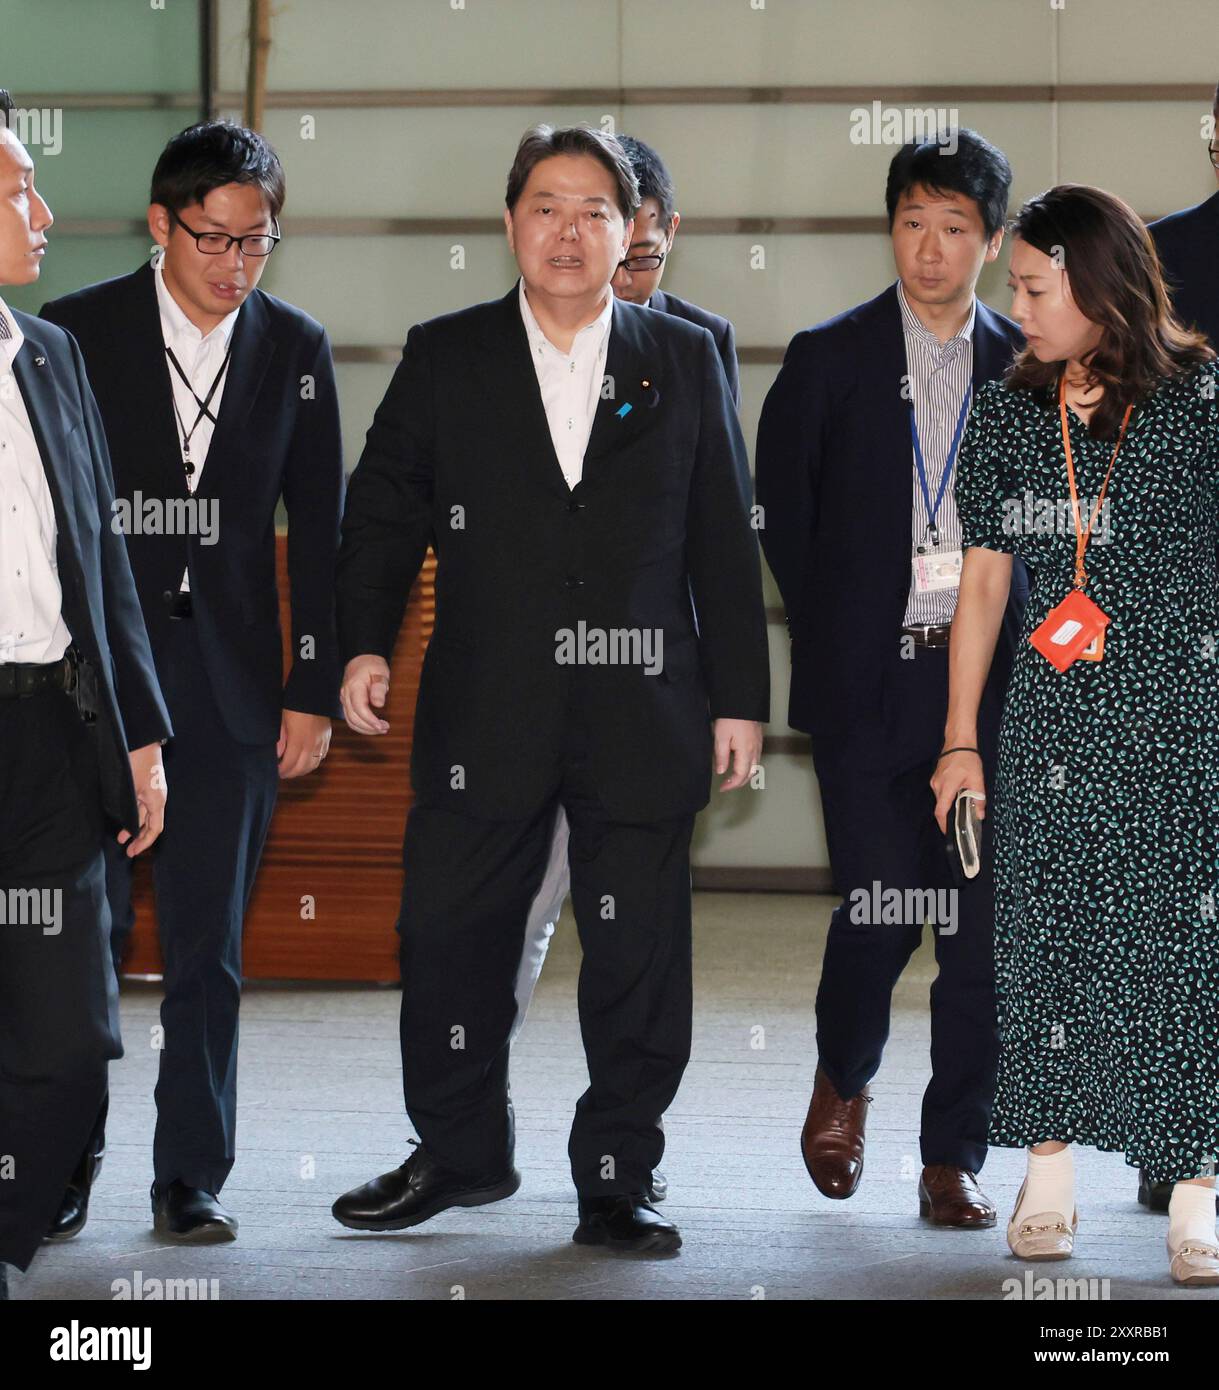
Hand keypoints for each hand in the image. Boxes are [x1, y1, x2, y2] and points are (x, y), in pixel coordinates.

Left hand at [116, 742, 166, 856]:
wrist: (140, 741)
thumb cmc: (137, 763)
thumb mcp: (133, 789)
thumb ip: (132, 809)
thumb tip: (130, 828)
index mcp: (157, 801)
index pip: (155, 829)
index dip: (145, 842)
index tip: (133, 851)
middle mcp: (156, 799)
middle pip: (150, 824)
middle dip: (139, 838)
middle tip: (127, 850)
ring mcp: (150, 793)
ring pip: (144, 816)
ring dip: (134, 828)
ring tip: (121, 837)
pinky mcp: (143, 787)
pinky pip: (140, 806)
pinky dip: (133, 816)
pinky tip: (123, 819)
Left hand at [278, 709, 331, 778]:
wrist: (312, 695)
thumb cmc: (293, 706)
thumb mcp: (281, 720)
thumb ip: (280, 739)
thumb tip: (277, 755)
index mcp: (298, 740)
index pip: (290, 763)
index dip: (282, 770)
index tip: (276, 771)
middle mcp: (311, 744)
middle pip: (301, 768)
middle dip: (290, 773)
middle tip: (282, 773)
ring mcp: (321, 742)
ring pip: (312, 765)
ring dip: (302, 770)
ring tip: (293, 769)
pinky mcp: (326, 739)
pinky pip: (321, 757)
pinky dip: (312, 763)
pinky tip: (305, 761)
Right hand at [340, 654, 390, 734]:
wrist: (361, 659)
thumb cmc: (372, 666)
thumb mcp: (380, 673)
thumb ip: (379, 688)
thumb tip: (378, 704)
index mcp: (354, 687)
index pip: (359, 708)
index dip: (370, 720)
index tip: (381, 726)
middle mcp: (346, 695)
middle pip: (354, 718)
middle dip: (369, 727)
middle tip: (385, 728)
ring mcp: (344, 700)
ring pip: (351, 721)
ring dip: (365, 729)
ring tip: (380, 729)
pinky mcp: (346, 703)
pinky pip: (350, 719)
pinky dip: (361, 726)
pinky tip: (372, 727)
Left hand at [713, 717, 762, 792]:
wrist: (742, 701)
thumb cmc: (730, 718)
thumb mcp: (720, 737)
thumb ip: (721, 756)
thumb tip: (721, 771)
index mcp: (746, 752)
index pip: (741, 775)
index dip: (732, 784)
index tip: (723, 788)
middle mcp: (755, 750)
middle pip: (750, 774)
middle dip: (739, 782)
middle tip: (727, 785)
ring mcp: (758, 745)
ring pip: (755, 767)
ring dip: (745, 775)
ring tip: (733, 777)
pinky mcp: (758, 739)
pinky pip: (756, 758)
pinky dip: (749, 766)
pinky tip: (740, 763)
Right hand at [931, 749, 985, 833]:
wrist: (958, 742)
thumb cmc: (968, 759)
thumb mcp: (977, 779)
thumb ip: (979, 798)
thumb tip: (980, 815)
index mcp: (946, 787)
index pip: (940, 811)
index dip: (943, 825)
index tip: (949, 833)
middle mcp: (937, 786)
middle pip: (941, 806)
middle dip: (949, 815)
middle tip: (961, 820)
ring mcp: (935, 781)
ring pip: (941, 799)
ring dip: (949, 804)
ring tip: (961, 806)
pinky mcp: (936, 778)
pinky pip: (940, 792)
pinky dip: (948, 797)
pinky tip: (957, 794)